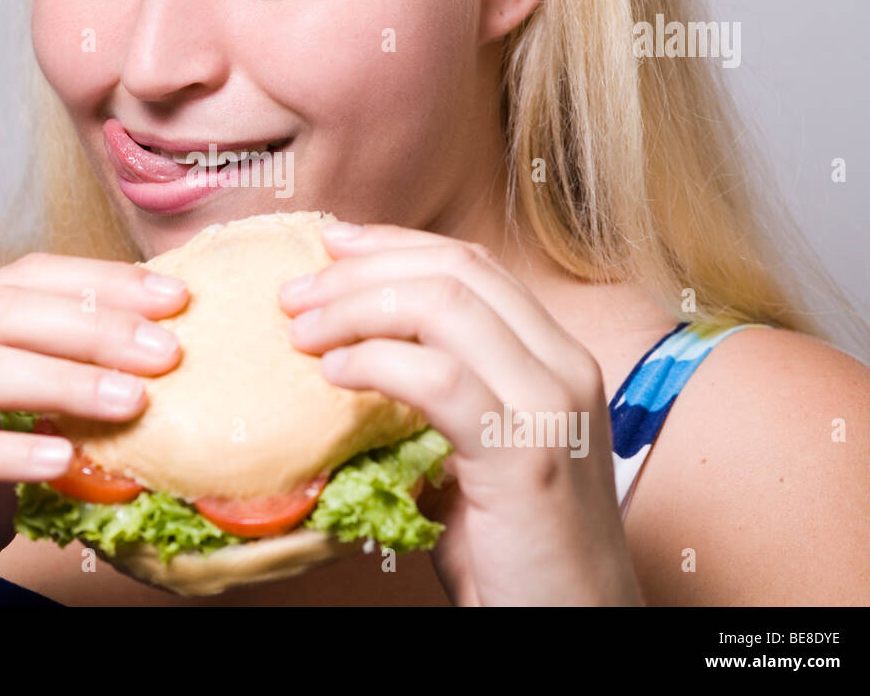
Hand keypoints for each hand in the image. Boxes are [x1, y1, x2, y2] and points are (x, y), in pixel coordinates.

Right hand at [0, 253, 187, 604]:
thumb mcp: (2, 430)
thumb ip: (53, 398)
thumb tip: (150, 379)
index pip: (26, 278)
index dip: (102, 281)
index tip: (175, 298)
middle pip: (4, 311)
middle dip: (94, 325)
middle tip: (166, 349)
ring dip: (62, 381)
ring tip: (132, 400)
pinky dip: (6, 452)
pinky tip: (61, 460)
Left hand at [279, 221, 642, 605]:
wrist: (572, 624)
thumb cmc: (517, 548)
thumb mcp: (480, 452)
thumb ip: (440, 398)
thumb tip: (355, 359)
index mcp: (554, 356)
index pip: (472, 265)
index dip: (395, 245)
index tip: (331, 245)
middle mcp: (562, 365)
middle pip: (454, 270)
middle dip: (363, 268)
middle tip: (297, 290)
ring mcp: (550, 405)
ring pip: (444, 308)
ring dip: (356, 307)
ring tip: (301, 329)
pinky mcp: (526, 455)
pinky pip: (439, 380)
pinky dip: (376, 363)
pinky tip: (333, 375)